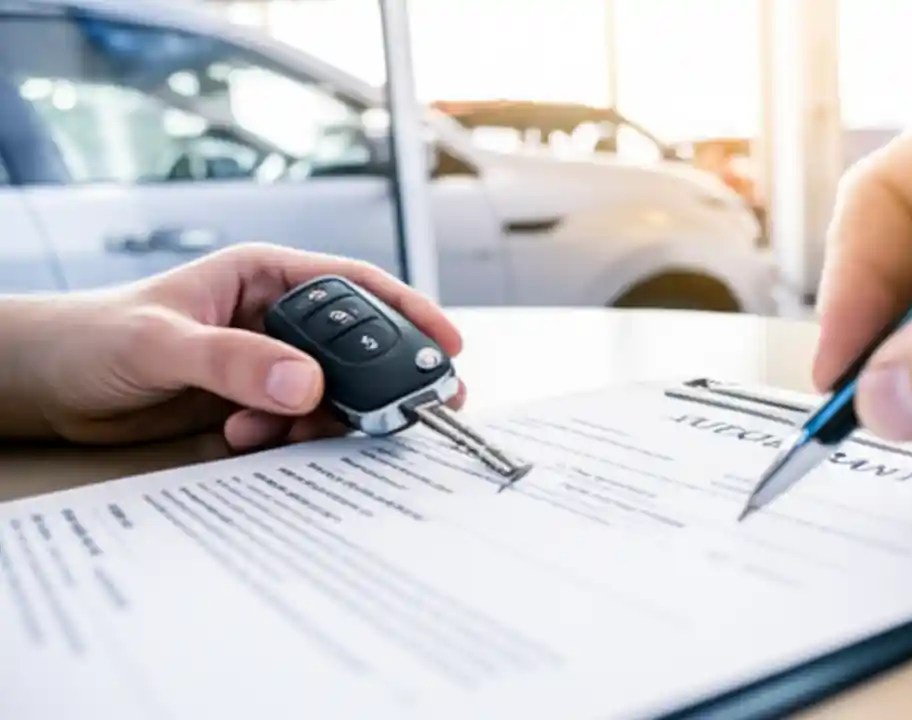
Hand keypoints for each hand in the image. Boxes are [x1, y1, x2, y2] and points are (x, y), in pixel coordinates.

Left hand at [0, 244, 461, 449]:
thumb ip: (234, 361)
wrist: (47, 386)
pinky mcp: (254, 405)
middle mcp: (275, 317)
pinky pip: (298, 424)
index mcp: (265, 276)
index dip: (408, 312)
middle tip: (411, 410)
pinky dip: (287, 438)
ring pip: (332, 392)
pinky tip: (245, 438)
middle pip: (358, 346)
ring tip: (285, 432)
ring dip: (324, 419)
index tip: (445, 346)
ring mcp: (267, 363)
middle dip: (382, 380)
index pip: (355, 287)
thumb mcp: (162, 343)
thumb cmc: (92, 337)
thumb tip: (306, 383)